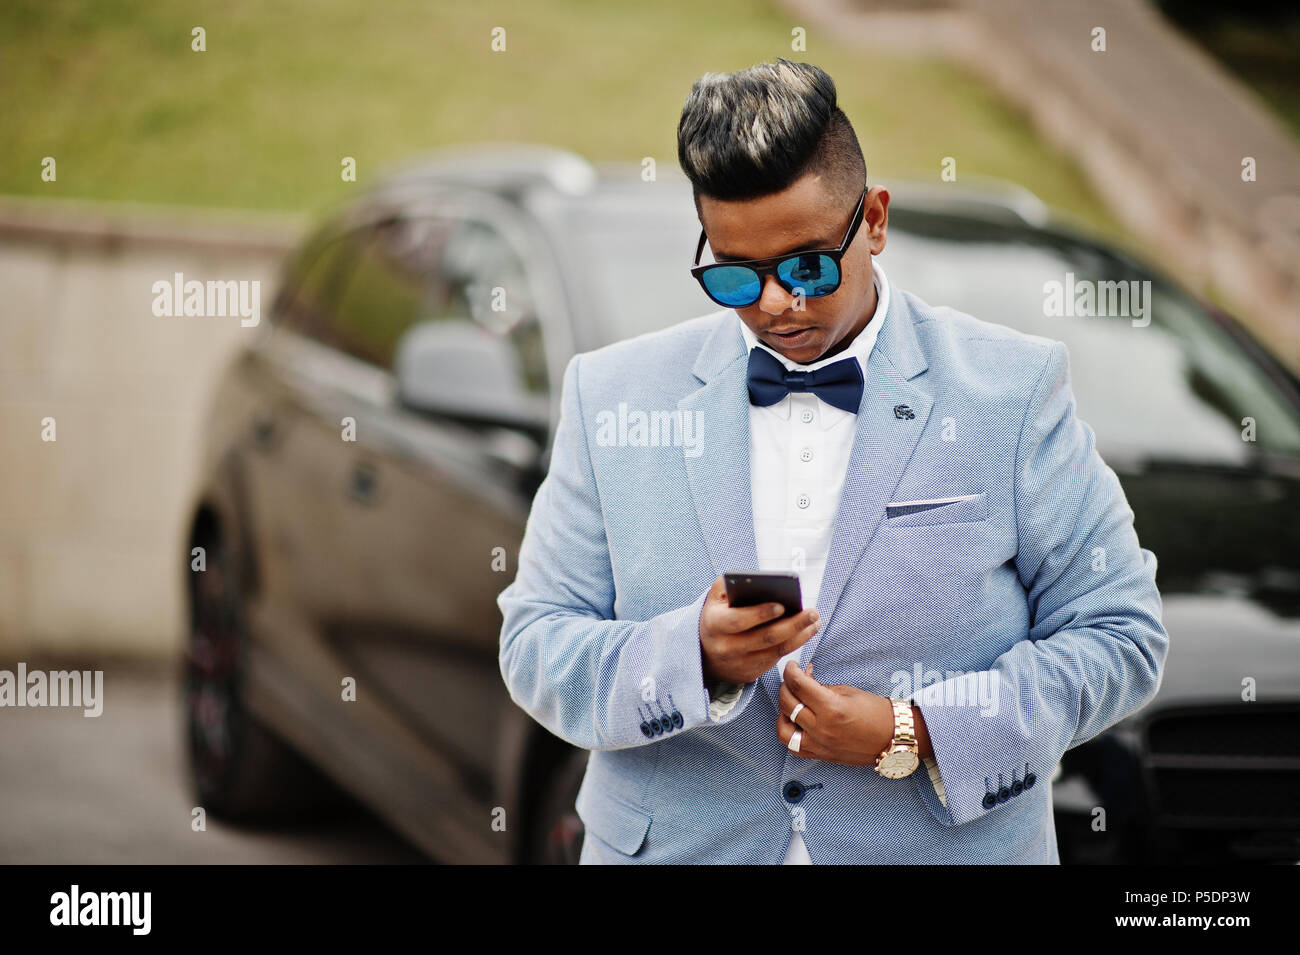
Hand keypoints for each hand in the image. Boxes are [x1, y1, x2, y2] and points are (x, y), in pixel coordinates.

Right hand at [699, 576, 819, 684]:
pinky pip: (776, 659)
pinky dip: (794, 645)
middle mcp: (726, 647)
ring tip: (815, 621)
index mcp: (715, 625)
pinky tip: (806, 632)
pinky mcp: (750, 674)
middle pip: (765, 637)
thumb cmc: (717, 616)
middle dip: (792, 624)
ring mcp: (739, 663)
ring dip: (800, 636)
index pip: (739, 620)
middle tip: (812, 612)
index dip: (761, 613)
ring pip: (776, 650)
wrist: (705, 653)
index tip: (782, 605)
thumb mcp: (715, 598)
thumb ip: (731, 585)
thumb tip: (759, 581)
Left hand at [776, 661, 896, 765]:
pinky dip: (788, 733)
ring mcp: (819, 745)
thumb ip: (820, 686)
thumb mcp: (847, 691)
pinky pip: (793, 747)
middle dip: (786, 686)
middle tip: (793, 680)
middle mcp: (822, 728)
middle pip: (787, 703)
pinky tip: (794, 722)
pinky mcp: (820, 755)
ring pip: (783, 729)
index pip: (798, 685)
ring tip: (791, 703)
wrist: (892, 737)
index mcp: (831, 708)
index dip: (790, 671)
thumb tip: (802, 679)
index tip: (791, 666)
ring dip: (782, 713)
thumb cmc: (874, 711)